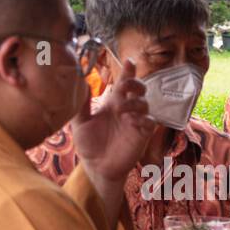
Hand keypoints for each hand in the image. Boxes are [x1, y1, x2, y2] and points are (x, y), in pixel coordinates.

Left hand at [69, 59, 155, 182]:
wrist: (96, 168)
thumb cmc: (90, 145)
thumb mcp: (80, 123)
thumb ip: (82, 105)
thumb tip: (82, 82)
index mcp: (113, 103)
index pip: (123, 83)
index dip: (128, 72)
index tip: (129, 62)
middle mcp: (126, 110)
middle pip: (139, 89)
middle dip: (135, 83)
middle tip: (125, 85)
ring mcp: (136, 122)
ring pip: (145, 104)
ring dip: (134, 102)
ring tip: (121, 109)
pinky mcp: (142, 135)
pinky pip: (150, 122)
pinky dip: (143, 119)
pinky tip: (131, 121)